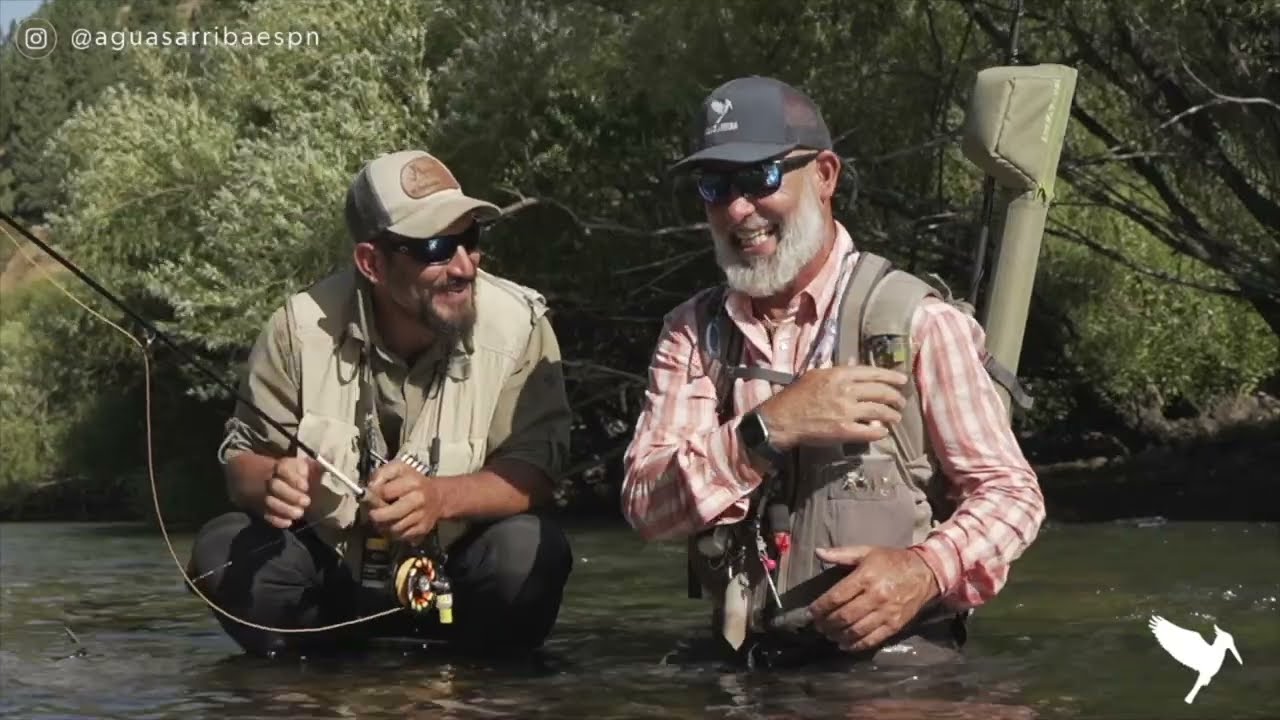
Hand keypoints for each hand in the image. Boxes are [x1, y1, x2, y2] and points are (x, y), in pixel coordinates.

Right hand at [263, 456, 323, 528]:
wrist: (268, 479)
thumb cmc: (294, 473)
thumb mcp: (303, 465)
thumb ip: (316, 466)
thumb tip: (332, 463)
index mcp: (281, 466)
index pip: (283, 469)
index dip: (293, 478)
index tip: (305, 487)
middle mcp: (270, 479)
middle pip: (275, 486)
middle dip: (291, 495)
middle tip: (306, 502)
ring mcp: (264, 494)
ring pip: (269, 501)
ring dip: (285, 509)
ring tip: (299, 513)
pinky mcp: (262, 507)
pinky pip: (266, 515)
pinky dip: (276, 520)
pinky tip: (288, 522)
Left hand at [366, 461, 446, 544]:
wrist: (438, 497)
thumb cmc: (414, 482)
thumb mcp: (398, 469)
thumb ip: (382, 474)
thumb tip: (370, 488)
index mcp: (412, 482)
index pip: (383, 492)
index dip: (373, 495)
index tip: (371, 496)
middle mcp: (418, 499)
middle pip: (386, 515)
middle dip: (375, 515)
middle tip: (374, 512)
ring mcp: (421, 516)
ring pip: (392, 528)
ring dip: (383, 525)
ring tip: (383, 518)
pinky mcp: (422, 528)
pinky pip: (401, 536)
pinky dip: (394, 532)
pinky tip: (394, 524)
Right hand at [757, 366, 907, 449]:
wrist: (782, 419)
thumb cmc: (796, 395)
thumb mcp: (816, 375)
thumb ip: (837, 371)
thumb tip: (855, 367)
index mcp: (840, 375)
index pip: (874, 373)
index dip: (892, 377)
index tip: (902, 381)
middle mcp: (846, 391)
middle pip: (881, 392)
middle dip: (896, 397)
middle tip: (901, 402)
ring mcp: (847, 412)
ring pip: (880, 412)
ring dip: (892, 415)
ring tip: (895, 417)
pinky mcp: (845, 431)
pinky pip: (871, 431)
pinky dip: (880, 432)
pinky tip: (883, 432)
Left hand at [807, 545, 939, 651]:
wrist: (925, 572)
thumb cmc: (892, 560)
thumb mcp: (867, 551)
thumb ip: (841, 554)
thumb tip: (818, 552)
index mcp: (866, 577)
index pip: (836, 597)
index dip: (820, 607)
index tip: (810, 612)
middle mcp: (875, 596)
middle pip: (844, 616)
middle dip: (827, 624)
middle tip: (818, 626)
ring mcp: (886, 613)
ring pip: (856, 630)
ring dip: (838, 635)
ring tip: (829, 634)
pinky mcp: (895, 625)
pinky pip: (872, 640)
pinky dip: (856, 645)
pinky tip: (845, 644)